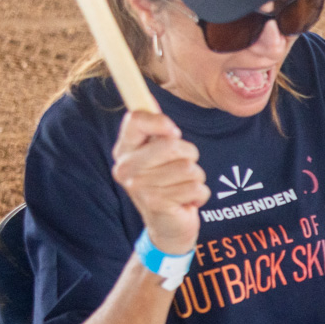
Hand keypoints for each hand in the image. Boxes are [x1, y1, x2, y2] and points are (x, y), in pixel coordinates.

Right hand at [110, 111, 207, 256]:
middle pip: (172, 144)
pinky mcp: (158, 204)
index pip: (137, 119)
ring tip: (182, 187)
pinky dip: (200, 195)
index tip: (172, 131)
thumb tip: (146, 95)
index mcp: (124, 150)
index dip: (161, 121)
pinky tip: (186, 202)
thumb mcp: (159, 154)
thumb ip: (155, 129)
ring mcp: (140, 187)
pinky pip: (197, 187)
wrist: (168, 227)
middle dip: (189, 155)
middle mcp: (126, 168)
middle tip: (182, 168)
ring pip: (190, 168)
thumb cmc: (167, 183)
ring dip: (196, 178)